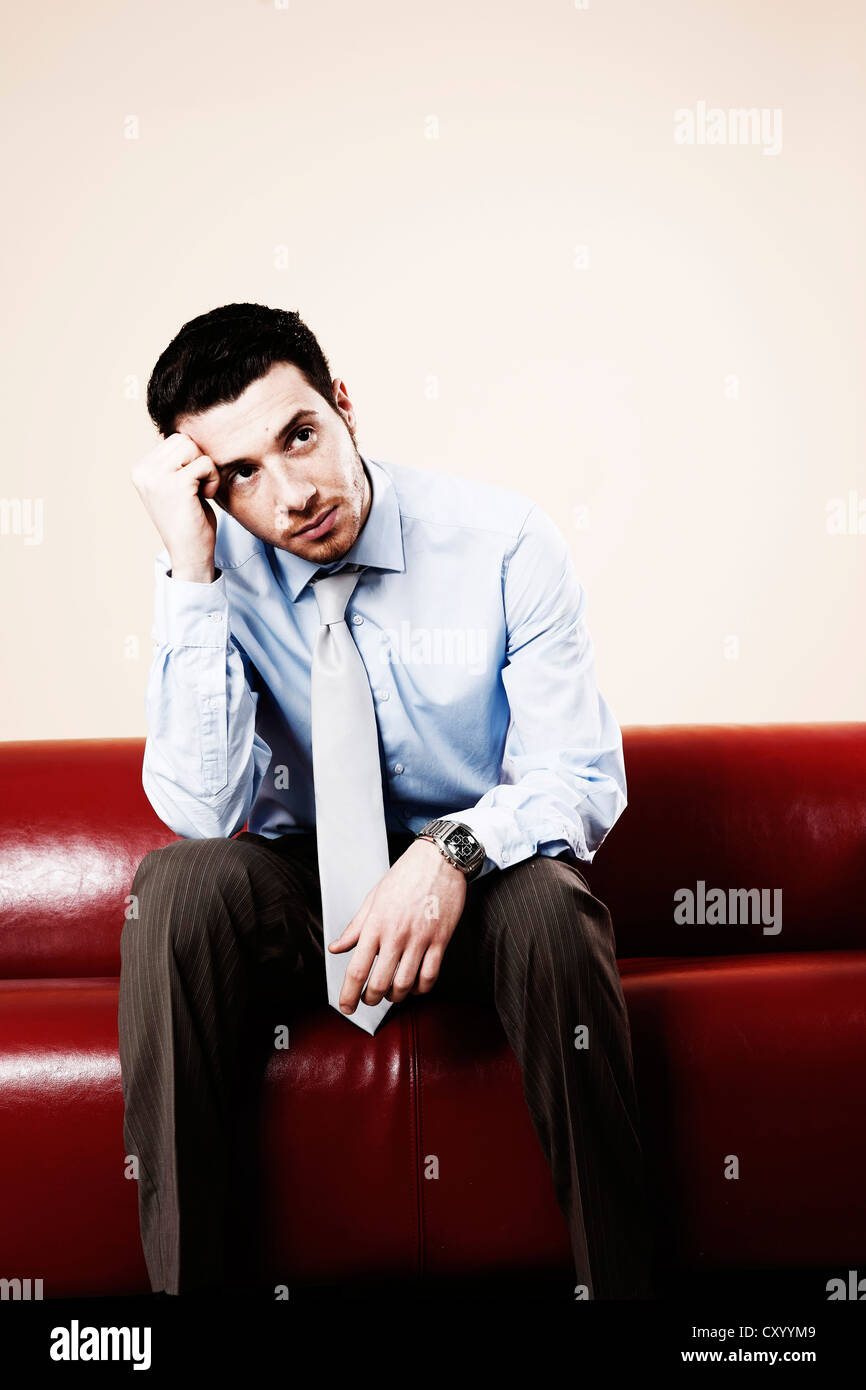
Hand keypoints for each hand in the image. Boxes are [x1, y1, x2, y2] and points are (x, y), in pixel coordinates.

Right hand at [131, 431, 220, 580]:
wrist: (189, 553)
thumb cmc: (187, 520)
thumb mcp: (173, 485)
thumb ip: (169, 461)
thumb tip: (166, 433)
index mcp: (140, 470)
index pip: (173, 439)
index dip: (190, 458)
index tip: (189, 484)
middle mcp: (143, 472)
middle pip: (183, 439)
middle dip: (198, 460)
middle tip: (198, 485)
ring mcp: (157, 477)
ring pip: (193, 447)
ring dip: (206, 468)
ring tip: (200, 490)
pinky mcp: (177, 485)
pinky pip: (205, 463)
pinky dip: (212, 478)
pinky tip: (205, 496)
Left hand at [328, 838, 467, 1013]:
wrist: (438, 860)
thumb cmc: (405, 876)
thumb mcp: (373, 899)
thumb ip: (355, 928)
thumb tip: (337, 947)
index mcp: (375, 925)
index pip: (356, 969)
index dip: (348, 995)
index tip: (346, 1006)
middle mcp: (396, 935)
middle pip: (379, 983)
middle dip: (371, 1000)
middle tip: (368, 1000)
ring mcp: (420, 939)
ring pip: (405, 984)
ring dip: (395, 997)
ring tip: (391, 994)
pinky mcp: (440, 940)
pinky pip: (430, 976)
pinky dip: (421, 989)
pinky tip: (415, 986)